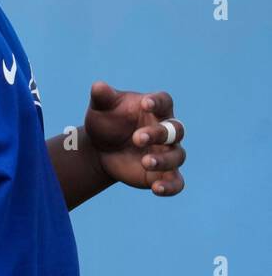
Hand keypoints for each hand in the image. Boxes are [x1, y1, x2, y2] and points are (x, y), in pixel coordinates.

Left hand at [84, 81, 185, 195]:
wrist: (100, 148)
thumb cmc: (106, 121)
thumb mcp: (101, 108)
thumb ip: (102, 97)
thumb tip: (98, 86)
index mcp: (155, 109)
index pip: (164, 101)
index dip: (157, 102)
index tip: (145, 104)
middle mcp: (167, 130)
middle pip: (175, 130)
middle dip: (159, 134)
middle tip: (137, 138)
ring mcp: (167, 152)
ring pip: (178, 156)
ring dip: (164, 160)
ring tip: (145, 162)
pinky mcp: (164, 174)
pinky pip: (176, 182)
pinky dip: (170, 187)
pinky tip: (156, 189)